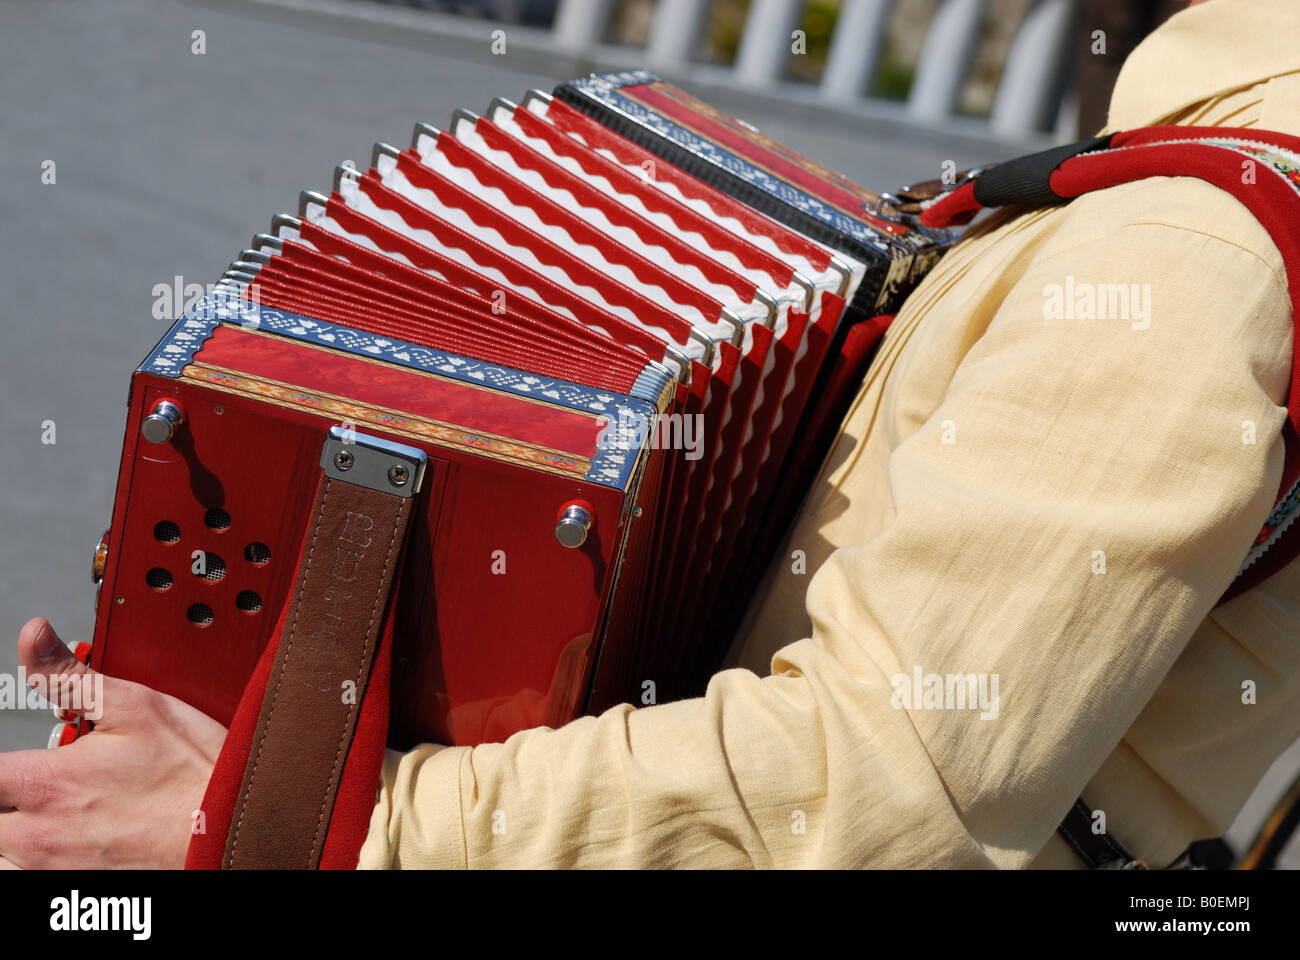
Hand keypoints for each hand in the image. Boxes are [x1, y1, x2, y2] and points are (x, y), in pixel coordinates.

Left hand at [0, 618, 226, 867]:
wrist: (233, 827)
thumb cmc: (194, 771)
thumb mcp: (136, 706)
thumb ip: (69, 676)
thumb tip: (34, 637)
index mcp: (47, 782)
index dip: (3, 765)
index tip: (18, 762)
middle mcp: (40, 833)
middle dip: (5, 799)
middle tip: (29, 785)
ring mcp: (57, 868)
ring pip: (3, 855)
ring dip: (13, 834)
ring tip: (40, 817)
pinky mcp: (80, 888)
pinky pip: (30, 879)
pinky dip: (34, 862)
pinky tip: (64, 844)